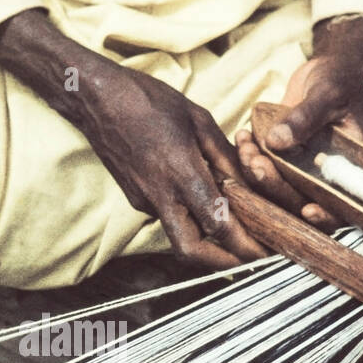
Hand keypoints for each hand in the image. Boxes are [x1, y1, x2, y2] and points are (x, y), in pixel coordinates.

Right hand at [75, 64, 268, 268]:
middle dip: (223, 263)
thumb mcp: (198, 119)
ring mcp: (144, 200)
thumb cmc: (149, 101)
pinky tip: (201, 201)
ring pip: (179, 237)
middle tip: (249, 259)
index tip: (265, 251)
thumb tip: (248, 182)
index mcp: (181, 172)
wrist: (97, 100)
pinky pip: (168, 216)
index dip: (244, 245)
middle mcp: (160, 195)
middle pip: (192, 251)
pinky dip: (189, 216)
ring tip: (234, 234)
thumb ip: (224, 155)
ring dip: (208, 243)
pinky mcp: (135, 199)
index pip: (217, 224)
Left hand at [236, 15, 362, 230]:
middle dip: (275, 186)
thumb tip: (277, 142)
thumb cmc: (342, 77)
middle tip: (256, 163)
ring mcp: (302, 166)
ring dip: (257, 172)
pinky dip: (250, 155)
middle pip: (299, 197)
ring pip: (277, 184)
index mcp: (349, 167)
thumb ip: (306, 117)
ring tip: (245, 146)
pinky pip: (264, 165)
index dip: (326, 215)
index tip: (308, 210)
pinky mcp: (283, 156)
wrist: (331, 66)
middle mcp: (325, 173)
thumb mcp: (328, 92)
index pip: (340, 204)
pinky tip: (242, 136)